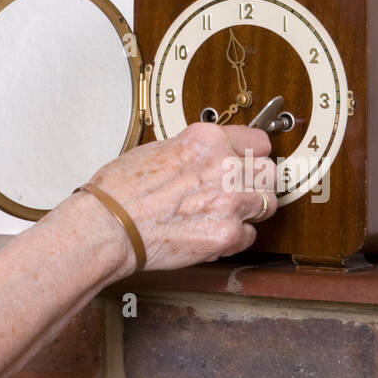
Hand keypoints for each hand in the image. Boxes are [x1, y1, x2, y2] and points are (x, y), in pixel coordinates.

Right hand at [77, 121, 276, 277]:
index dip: (253, 156)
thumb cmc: (122, 189)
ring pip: (267, 204)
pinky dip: (234, 238)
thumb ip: (196, 150)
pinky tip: (211, 232)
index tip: (249, 163)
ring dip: (250, 211)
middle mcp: (223, 165)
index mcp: (207, 139)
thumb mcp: (160, 148)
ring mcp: (229, 200)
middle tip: (237, 192)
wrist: (108, 225)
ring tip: (223, 214)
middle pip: (269, 172)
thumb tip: (214, 156)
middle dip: (255, 183)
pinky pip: (250, 236)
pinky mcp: (226, 234)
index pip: (260, 141)